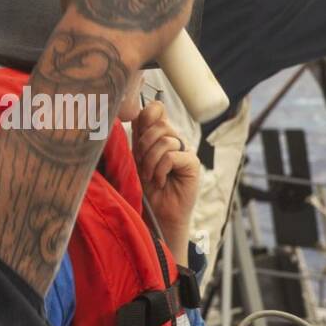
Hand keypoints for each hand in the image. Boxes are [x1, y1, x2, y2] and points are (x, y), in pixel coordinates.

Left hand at [132, 100, 199, 260]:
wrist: (157, 215)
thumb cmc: (145, 190)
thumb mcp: (135, 160)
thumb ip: (137, 137)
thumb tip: (133, 114)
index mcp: (158, 136)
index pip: (156, 110)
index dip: (147, 114)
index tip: (138, 129)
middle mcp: (173, 140)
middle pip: (160, 124)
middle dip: (144, 145)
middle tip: (141, 164)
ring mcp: (184, 151)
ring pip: (166, 140)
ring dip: (151, 161)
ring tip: (149, 177)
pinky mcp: (192, 164)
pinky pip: (172, 156)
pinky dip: (160, 170)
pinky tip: (160, 182)